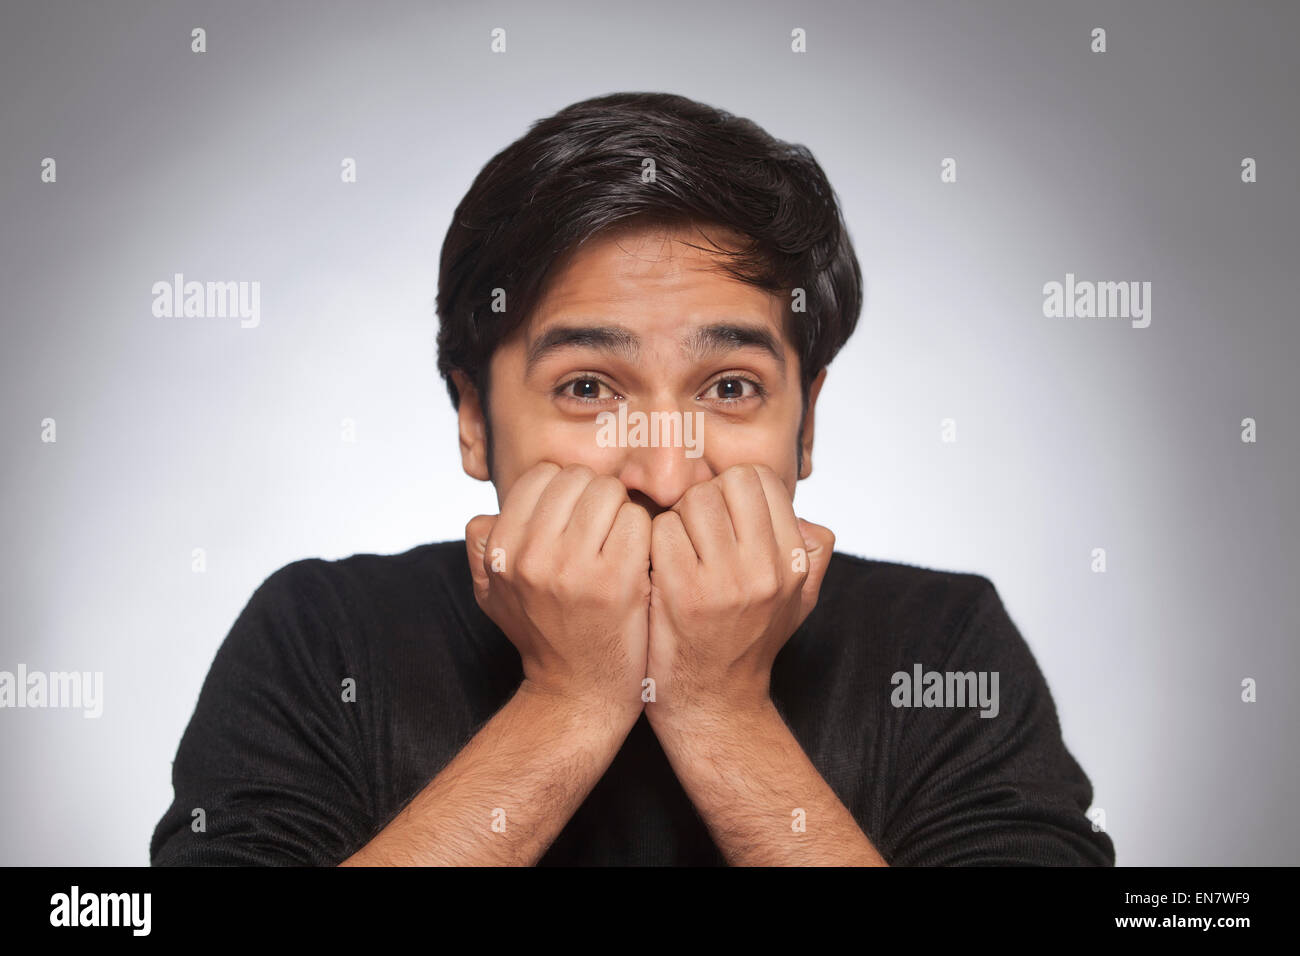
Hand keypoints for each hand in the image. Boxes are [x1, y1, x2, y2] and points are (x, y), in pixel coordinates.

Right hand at [466, 461, 651, 725]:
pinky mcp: (618, 581)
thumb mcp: (491, 592)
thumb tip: (490, 515)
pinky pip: (637, 520)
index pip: (542, 475)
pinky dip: (643, 534)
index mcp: (501, 551)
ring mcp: (575, 568)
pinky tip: (636, 560)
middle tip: (601, 533)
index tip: (574, 521)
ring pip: (610, 492)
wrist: (578, 693)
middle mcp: (532, 556)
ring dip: (621, 512)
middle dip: (595, 498)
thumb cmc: (541, 632)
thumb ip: (481, 548)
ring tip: (618, 544)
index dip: (564, 492)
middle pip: (578, 478)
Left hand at [646, 463, 833, 726]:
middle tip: (694, 535)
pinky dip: (653, 543)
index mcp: (793, 562)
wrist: (712, 704)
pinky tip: (658, 570)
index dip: (732, 490)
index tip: (721, 519)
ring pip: (691, 502)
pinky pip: (662, 531)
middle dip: (702, 501)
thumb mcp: (798, 601)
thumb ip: (813, 554)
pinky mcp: (683, 594)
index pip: (759, 478)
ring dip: (676, 520)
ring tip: (676, 552)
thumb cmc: (748, 643)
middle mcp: (766, 569)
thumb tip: (802, 516)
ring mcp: (725, 581)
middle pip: (724, 483)